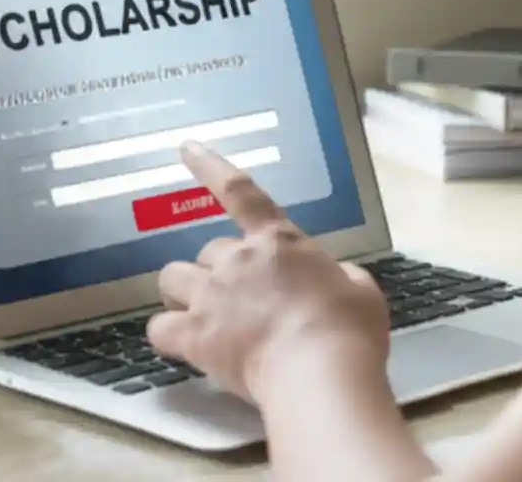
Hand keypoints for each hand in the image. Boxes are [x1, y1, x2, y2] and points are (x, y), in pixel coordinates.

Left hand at [146, 141, 390, 404]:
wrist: (320, 372)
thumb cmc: (348, 330)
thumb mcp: (361, 291)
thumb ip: (341, 277)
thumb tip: (336, 281)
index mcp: (280, 242)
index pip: (240, 191)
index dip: (210, 166)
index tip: (186, 148)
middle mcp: (238, 260)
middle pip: (208, 251)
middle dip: (218, 271)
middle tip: (239, 300)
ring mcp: (211, 296)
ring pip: (172, 278)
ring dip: (183, 293)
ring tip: (200, 315)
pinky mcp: (195, 336)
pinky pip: (159, 327)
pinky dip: (169, 335)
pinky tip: (184, 346)